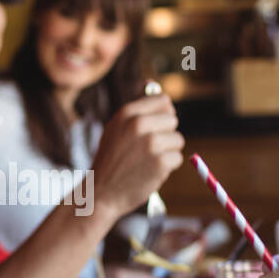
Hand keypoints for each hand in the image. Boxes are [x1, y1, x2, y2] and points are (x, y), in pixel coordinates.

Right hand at [90, 95, 184, 219]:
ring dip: (168, 152)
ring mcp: (151, 143)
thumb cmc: (110, 161)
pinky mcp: (160, 162)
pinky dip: (168, 167)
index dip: (163, 114)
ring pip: (177, 140)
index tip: (157, 126)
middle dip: (166, 134)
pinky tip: (150, 172)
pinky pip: (177, 158)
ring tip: (148, 161)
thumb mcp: (115, 129)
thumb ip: (136, 110)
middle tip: (149, 149)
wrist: (100, 193)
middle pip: (172, 121)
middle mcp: (139, 125)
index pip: (163, 101)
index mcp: (127, 113)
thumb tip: (152, 84)